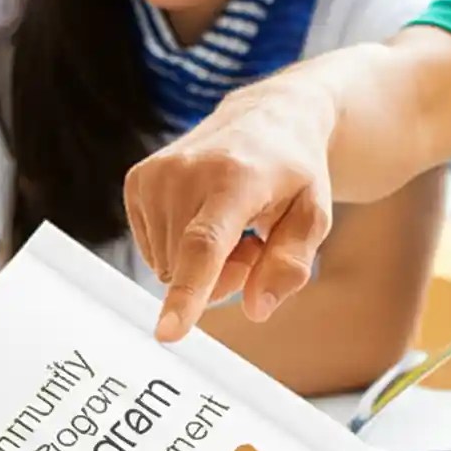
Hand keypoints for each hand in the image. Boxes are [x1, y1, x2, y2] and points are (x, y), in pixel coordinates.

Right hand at [124, 81, 336, 342]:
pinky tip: (201, 217)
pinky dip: (178, 247)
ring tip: (228, 223)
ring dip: (198, 262)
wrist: (267, 117)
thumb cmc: (293, 172)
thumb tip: (256, 309)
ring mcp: (155, 174)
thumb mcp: (314, 217)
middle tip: (251, 241)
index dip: (188, 294)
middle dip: (221, 275)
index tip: (168, 332)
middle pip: (187, 269)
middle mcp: (185, 171)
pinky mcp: (137, 180)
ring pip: (167, 267)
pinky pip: (152, 251)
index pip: (204, 245)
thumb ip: (289, 265)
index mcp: (235, 178)